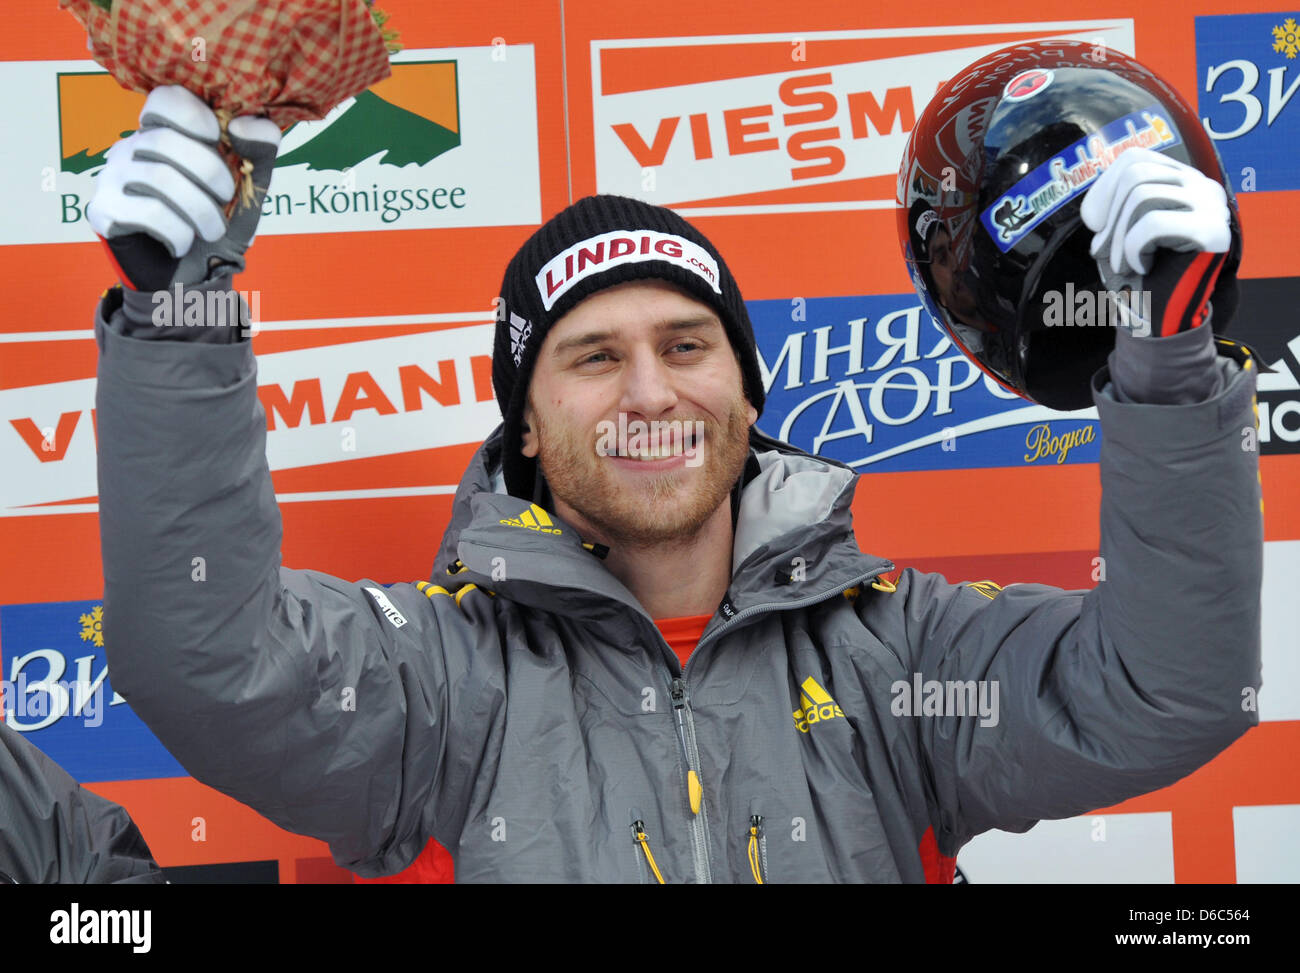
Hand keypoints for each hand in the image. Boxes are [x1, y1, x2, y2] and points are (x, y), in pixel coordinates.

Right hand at [87, 86, 280, 290]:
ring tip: (212, 230)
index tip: (222, 144)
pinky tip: (181, 243)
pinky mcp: (104, 211)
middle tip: (227, 199)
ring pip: (159, 179)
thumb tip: (246, 122)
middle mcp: (131, 147)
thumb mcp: (248, 189)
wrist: (195, 278)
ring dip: (200, 210)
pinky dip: (178, 233)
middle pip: (164, 141)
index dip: (198, 118)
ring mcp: (111, 178)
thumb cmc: (217, 224)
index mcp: (164, 133)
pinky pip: (147, 213)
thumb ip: (258, 151)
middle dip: (210, 174)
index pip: (167, 98)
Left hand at [1080, 146, 1232, 336]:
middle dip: (1110, 218)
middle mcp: (1203, 187)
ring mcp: (1212, 206)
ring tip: (1125, 264)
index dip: (1103, 189)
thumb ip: (1114, 201)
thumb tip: (1098, 199)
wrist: (1157, 318)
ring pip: (1142, 195)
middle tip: (1104, 252)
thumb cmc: (1136, 275)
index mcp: (1182, 181)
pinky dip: (1133, 249)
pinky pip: (1152, 224)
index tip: (1095, 224)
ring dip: (1119, 237)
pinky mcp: (1212, 231)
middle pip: (1136, 174)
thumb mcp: (1118, 231)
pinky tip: (1142, 267)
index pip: (1135, 158)